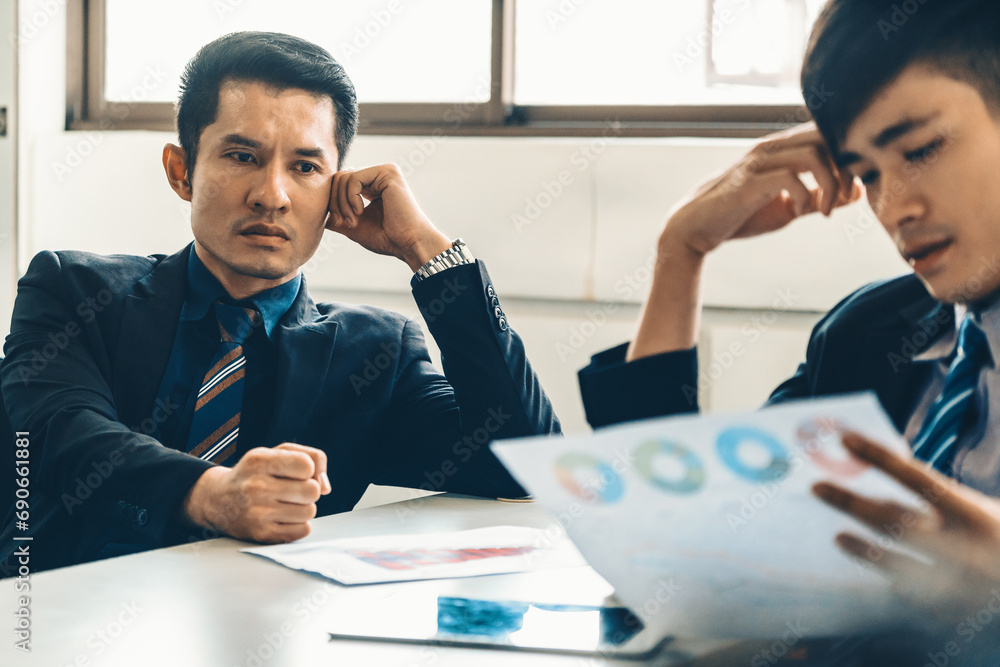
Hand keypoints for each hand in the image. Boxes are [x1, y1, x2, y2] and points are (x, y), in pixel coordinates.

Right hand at [182, 443, 332, 542]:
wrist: (218, 499)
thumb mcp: (277, 452)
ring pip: (310, 512)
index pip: (307, 465)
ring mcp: (257, 513)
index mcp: (260, 460)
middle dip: (308, 490)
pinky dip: (298, 524)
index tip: (296, 472)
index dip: (308, 469)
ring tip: (286, 503)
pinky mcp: (261, 534)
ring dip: (304, 508)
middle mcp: (256, 486)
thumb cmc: (256, 473)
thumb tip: (326, 486)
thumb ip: (312, 457)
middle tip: (293, 490)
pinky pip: (303, 531)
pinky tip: (283, 517)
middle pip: (312, 491)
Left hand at [326, 164, 451, 271]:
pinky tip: (360, 212)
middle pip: (338, 177)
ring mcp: (384, 171)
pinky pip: (353, 178)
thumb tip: (319, 213)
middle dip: (336, 203)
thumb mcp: (355, 227)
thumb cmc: (388, 238)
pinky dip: (351, 198)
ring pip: (343, 177)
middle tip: (346, 223)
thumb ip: (338, 217)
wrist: (409, 244)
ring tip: (354, 221)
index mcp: (372, 185)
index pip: (340, 183)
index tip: (340, 224)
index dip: (334, 203)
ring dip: (343, 203)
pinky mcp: (387, 172)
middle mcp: (378, 175)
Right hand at [661, 122, 860, 257]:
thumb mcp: (787, 208)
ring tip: (824, 211)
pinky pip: (791, 178)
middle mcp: (770, 148)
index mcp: (780, 149)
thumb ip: (819, 199)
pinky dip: (805, 197)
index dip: (848, 159)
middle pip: (826, 137)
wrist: (695, 230)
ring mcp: (758, 163)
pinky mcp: (748, 182)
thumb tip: (856, 193)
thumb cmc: (739, 217)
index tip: (851, 191)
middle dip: (845, 167)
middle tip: (844, 197)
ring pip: (813, 155)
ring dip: (829, 185)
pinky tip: (800, 213)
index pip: (827, 135)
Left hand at [813, 432, 999, 623]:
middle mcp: (964, 548)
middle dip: (851, 503)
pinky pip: (905, 600)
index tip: (844, 438)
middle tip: (817, 487)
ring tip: (838, 538)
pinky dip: (886, 587)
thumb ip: (942, 496)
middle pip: (894, 521)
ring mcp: (956, 586)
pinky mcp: (949, 616)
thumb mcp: (983, 512)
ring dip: (863, 551)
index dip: (880, 457)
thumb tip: (889, 464)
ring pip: (895, 565)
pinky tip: (871, 581)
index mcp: (972, 514)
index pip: (917, 478)